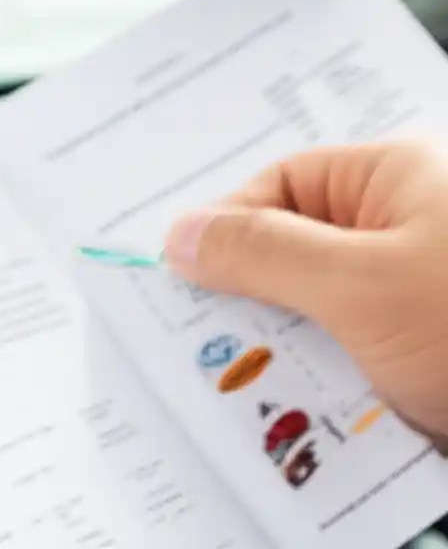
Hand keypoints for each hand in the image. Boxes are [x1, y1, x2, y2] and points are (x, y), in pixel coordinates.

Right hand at [164, 140, 447, 438]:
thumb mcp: (362, 286)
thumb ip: (263, 254)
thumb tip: (180, 234)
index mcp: (395, 183)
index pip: (281, 185)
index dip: (227, 225)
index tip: (182, 278)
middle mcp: (404, 232)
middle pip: (290, 254)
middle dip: (250, 302)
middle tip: (204, 345)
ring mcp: (412, 298)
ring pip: (315, 318)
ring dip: (285, 356)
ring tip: (261, 391)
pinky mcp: (419, 354)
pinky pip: (347, 362)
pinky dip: (322, 389)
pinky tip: (308, 417)